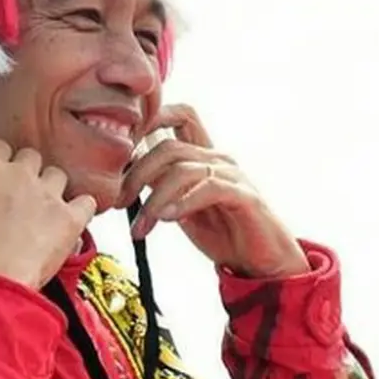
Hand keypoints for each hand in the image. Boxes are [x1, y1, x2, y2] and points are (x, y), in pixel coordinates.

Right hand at [0, 141, 97, 290]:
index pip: (1, 148)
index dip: (4, 165)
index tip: (4, 179)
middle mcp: (17, 173)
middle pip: (32, 157)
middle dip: (30, 175)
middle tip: (24, 198)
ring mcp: (46, 192)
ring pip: (58, 176)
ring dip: (53, 191)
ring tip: (46, 215)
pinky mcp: (69, 216)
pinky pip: (86, 202)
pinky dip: (81, 211)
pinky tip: (72, 222)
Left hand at [124, 105, 308, 278]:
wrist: (257, 263)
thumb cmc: (220, 232)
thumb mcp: (180, 205)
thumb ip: (159, 184)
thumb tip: (125, 169)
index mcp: (203, 156)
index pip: (180, 115)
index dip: (150, 119)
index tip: (121, 150)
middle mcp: (217, 159)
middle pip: (168, 147)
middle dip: (137, 174)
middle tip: (120, 203)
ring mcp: (232, 175)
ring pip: (183, 169)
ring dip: (154, 200)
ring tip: (142, 227)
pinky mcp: (244, 196)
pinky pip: (210, 187)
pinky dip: (183, 202)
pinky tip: (168, 219)